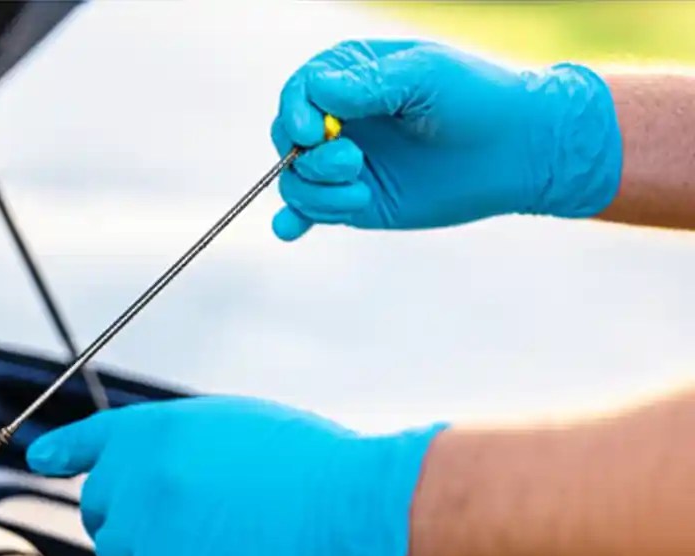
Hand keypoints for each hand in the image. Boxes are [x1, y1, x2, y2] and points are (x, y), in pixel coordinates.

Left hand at [26, 396, 446, 555]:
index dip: (62, 451)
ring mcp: (141, 526)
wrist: (346, 507)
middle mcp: (132, 473)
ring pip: (118, 553)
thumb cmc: (307, 465)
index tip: (42, 459)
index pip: (88, 441)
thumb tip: (155, 471)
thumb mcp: (230, 424)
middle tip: (183, 523)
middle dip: (128, 516)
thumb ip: (175, 443)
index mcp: (151, 428)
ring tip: (214, 542)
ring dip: (152, 553)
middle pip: (98, 507)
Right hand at [270, 40, 622, 240]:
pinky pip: (309, 211)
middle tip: (354, 162)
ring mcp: (343, 162)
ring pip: (296, 178)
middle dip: (309, 156)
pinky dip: (294, 220)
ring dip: (317, 191)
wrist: (517, 151)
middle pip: (287, 136)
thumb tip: (316, 92)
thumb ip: (368, 83)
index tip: (314, 132)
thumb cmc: (476, 99)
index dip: (297, 112)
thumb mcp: (425, 76)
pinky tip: (290, 230)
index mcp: (351, 76)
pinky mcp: (354, 199)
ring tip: (361, 192)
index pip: (299, 91)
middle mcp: (339, 118)